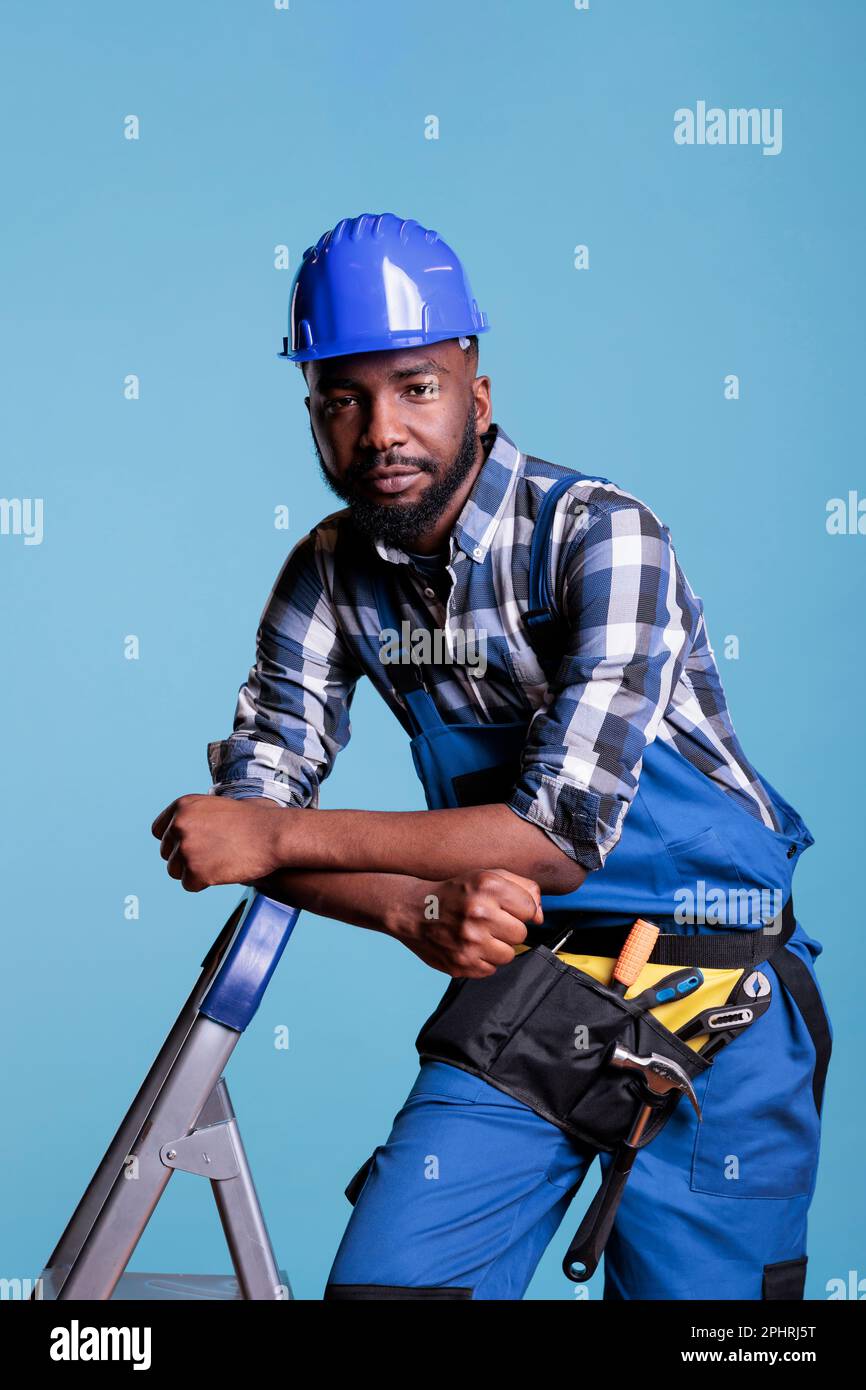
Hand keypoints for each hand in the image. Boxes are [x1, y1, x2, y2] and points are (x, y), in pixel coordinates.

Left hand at [151, 794, 290, 891]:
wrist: (273, 835)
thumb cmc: (252, 822)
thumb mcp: (216, 807)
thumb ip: (193, 818)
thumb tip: (177, 836)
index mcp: (182, 806)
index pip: (160, 831)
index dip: (176, 841)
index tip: (193, 846)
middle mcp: (179, 825)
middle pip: (167, 853)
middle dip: (186, 858)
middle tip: (213, 856)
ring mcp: (186, 849)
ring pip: (175, 871)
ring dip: (194, 871)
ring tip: (219, 863)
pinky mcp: (195, 871)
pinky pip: (189, 885)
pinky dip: (204, 883)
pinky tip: (223, 871)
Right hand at [398, 869, 542, 977]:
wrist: (412, 910)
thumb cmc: (455, 893)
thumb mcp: (487, 876)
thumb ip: (523, 888)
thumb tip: (540, 917)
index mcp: (488, 887)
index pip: (530, 910)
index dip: (519, 910)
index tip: (505, 908)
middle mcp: (479, 913)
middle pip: (520, 934)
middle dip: (508, 929)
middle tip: (489, 922)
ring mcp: (469, 942)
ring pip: (508, 955)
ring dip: (497, 947)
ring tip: (479, 935)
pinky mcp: (461, 964)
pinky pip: (490, 970)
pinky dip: (482, 960)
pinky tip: (468, 946)